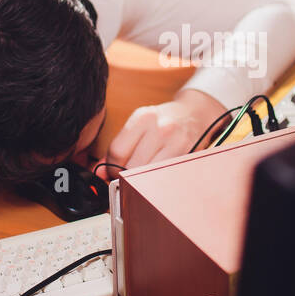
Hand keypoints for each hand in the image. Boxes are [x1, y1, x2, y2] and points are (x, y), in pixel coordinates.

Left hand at [106, 89, 226, 168]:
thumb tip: (100, 173)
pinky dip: (158, 180)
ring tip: (143, 177)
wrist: (194, 114)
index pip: (117, 152)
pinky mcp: (189, 155)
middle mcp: (161, 128)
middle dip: (126, 177)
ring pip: (148, 175)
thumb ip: (119, 148)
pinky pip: (165, 177)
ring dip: (142, 181)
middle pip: (132, 166)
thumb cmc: (163, 122)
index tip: (113, 173)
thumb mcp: (139, 126)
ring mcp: (177, 142)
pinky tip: (158, 174)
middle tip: (129, 178)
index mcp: (143, 117)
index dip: (111, 168)